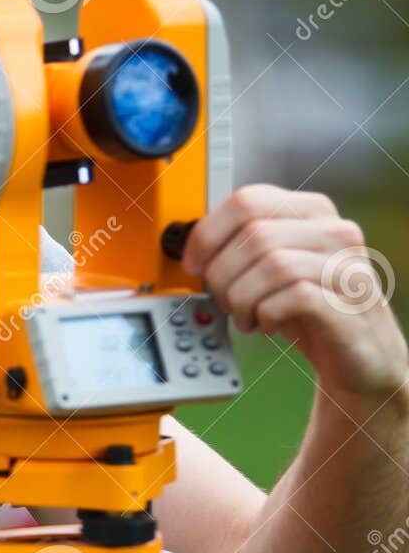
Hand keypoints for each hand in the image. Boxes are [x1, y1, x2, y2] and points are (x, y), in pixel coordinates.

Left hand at [183, 184, 408, 407]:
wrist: (360, 352)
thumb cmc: (310, 309)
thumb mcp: (274, 270)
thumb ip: (243, 248)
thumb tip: (193, 246)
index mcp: (311, 212)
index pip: (247, 200)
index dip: (207, 234)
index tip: (193, 265)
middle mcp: (334, 231)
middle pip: (254, 235)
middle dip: (222, 274)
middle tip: (223, 301)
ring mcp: (346, 266)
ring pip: (273, 265)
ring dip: (241, 299)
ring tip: (245, 317)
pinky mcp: (350, 302)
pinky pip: (294, 296)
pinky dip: (266, 314)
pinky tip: (266, 325)